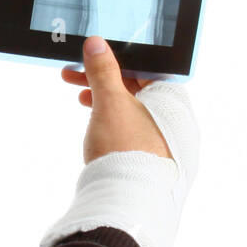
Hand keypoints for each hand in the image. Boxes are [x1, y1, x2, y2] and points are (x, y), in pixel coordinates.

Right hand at [60, 36, 172, 163]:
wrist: (127, 202)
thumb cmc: (125, 149)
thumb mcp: (110, 102)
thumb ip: (103, 71)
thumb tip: (97, 44)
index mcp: (172, 101)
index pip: (144, 69)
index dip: (114, 61)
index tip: (90, 58)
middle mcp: (175, 121)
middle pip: (136, 90)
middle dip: (101, 81)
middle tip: (72, 77)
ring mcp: (166, 143)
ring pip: (132, 111)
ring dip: (104, 101)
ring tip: (80, 100)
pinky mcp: (154, 161)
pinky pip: (133, 131)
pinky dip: (114, 123)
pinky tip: (97, 125)